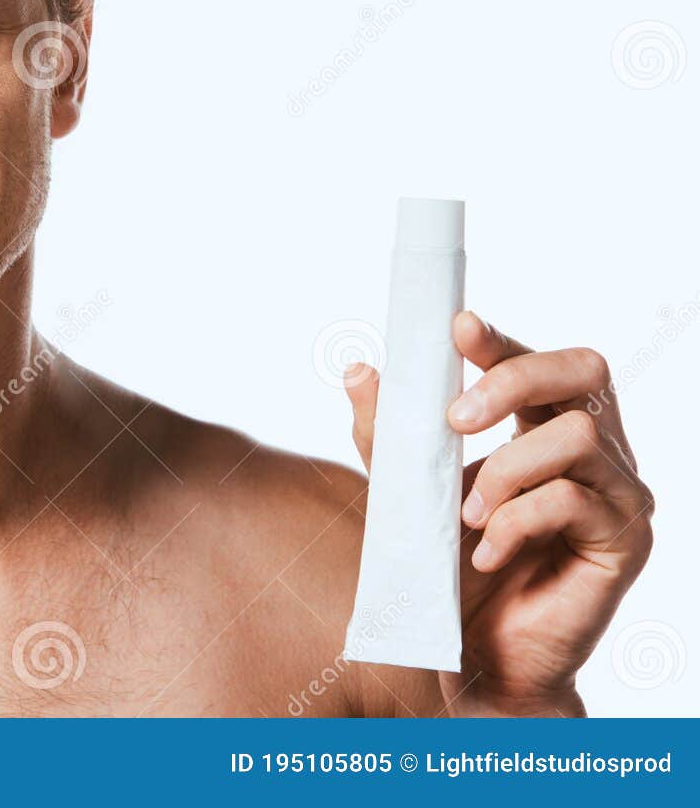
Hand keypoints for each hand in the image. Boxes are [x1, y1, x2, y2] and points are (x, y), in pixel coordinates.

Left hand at [345, 310, 654, 716]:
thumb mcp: (408, 493)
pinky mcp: (624, 541)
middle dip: (511, 381)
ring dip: (504, 469)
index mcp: (546, 427)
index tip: (457, 328)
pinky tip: (485, 553)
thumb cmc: (448, 570)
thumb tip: (360, 369)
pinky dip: (515, 521)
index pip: (542, 360)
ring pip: (574, 436)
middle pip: (583, 370)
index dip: (504, 338)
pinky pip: (571, 501)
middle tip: (455, 420)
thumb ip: (389, 434)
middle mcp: (595, 452)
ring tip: (468, 517)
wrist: (472, 657)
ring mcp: (617, 494)